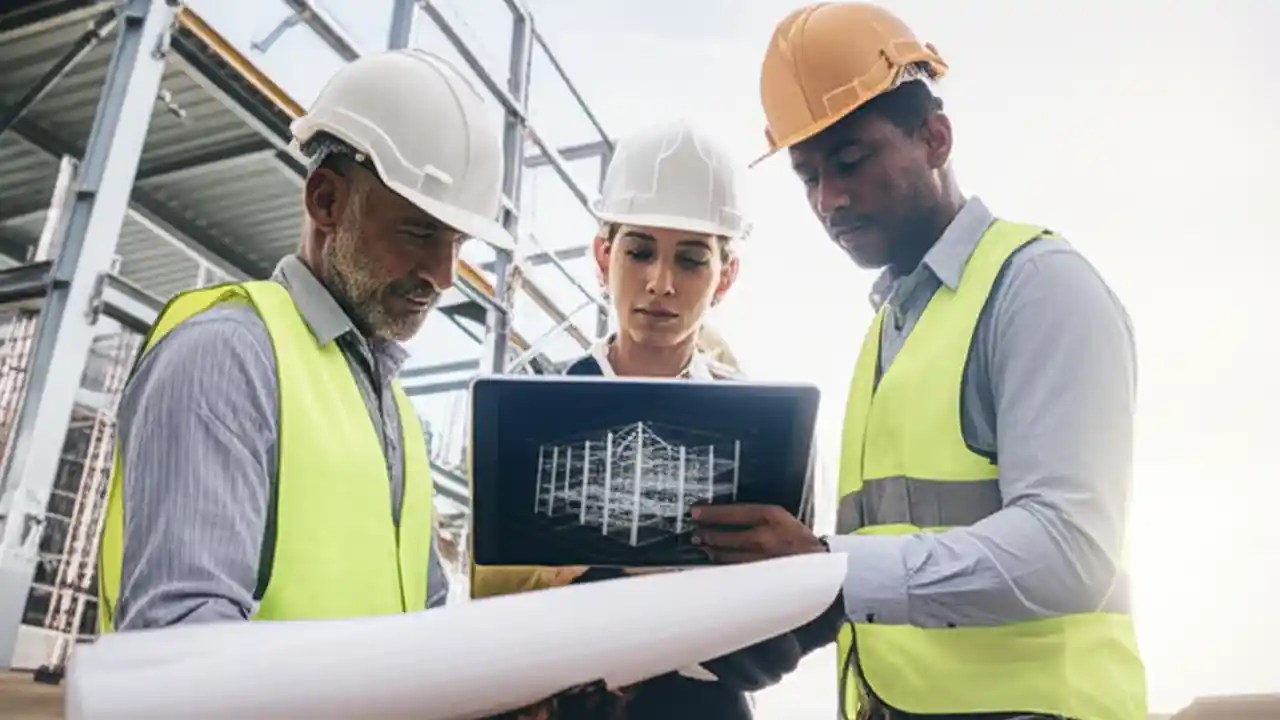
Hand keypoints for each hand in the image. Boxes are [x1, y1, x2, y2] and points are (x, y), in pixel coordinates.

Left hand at [691, 503, 824, 562]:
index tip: (695, 512)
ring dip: (711, 550)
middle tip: (695, 532)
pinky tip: (714, 561)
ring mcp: (761, 559)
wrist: (824, 565)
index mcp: (772, 516)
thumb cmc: (800, 539)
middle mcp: (764, 537)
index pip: (734, 513)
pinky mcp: (760, 577)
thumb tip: (729, 517)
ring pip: (726, 555)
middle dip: (707, 534)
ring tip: (701, 545)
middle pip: (726, 536)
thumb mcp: (782, 519)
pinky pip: (734, 570)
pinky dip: (722, 564)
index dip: (711, 513)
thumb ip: (759, 517)